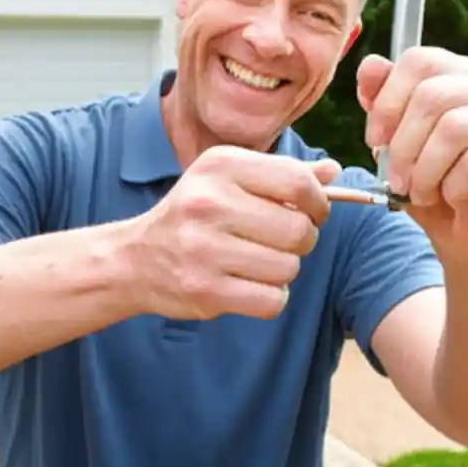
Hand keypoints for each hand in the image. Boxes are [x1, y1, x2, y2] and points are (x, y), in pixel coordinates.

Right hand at [130, 145, 341, 319]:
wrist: (134, 260)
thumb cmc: (192, 215)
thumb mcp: (228, 180)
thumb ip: (281, 174)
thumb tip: (333, 172)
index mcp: (220, 166)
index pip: (297, 182)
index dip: (319, 202)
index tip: (314, 212)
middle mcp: (209, 203)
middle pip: (299, 230)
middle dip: (301, 240)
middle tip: (280, 241)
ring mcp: (204, 248)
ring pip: (288, 267)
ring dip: (282, 270)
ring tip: (257, 263)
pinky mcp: (204, 290)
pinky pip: (271, 300)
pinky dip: (270, 298)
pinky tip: (249, 286)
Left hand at [357, 47, 467, 272]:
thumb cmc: (434, 186)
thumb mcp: (397, 143)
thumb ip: (383, 102)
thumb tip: (370, 65)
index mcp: (466, 73)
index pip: (421, 62)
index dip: (387, 103)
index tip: (374, 141)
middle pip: (434, 95)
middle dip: (403, 146)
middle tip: (396, 181)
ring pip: (455, 128)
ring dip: (426, 171)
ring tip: (422, 193)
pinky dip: (455, 188)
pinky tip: (457, 199)